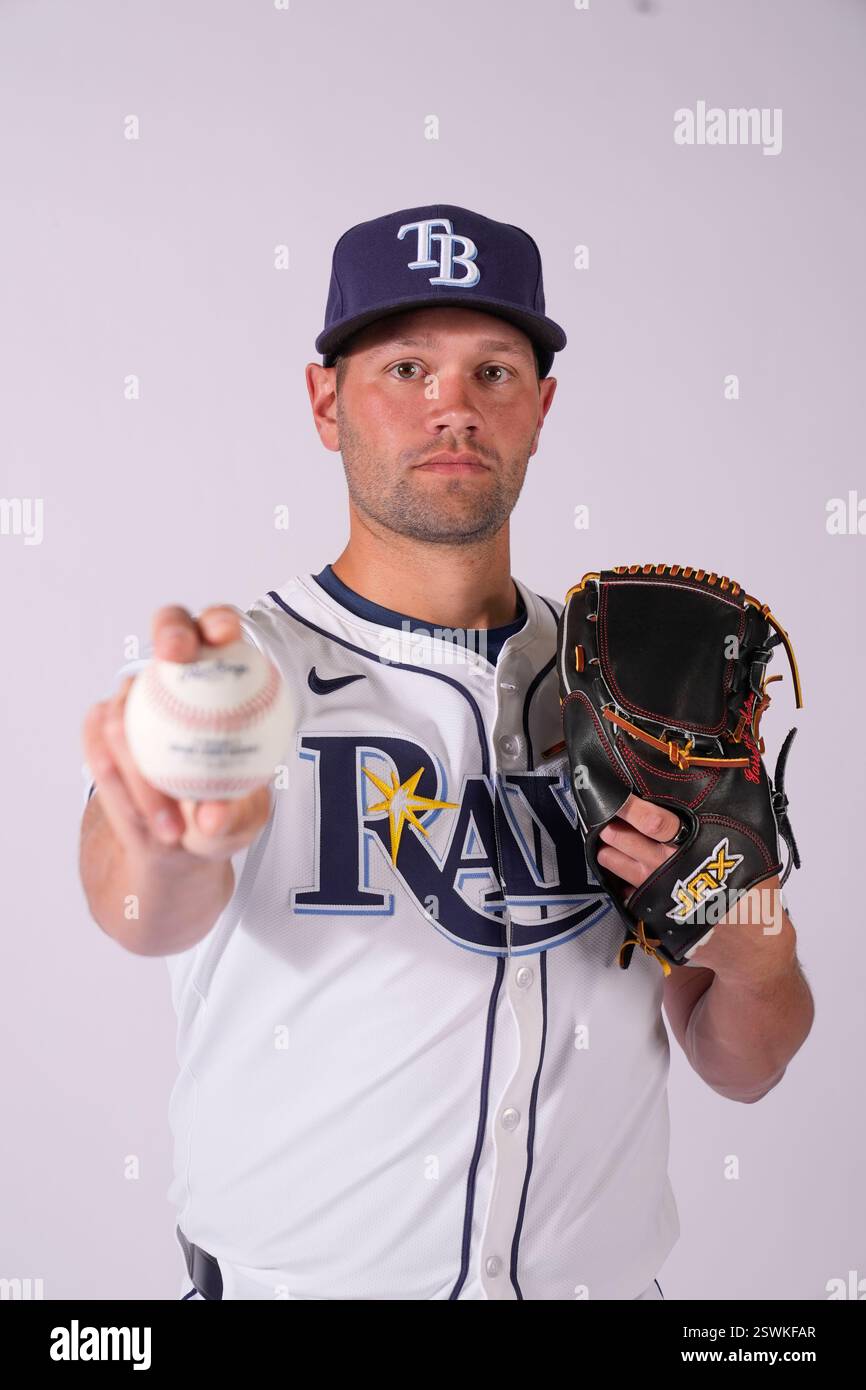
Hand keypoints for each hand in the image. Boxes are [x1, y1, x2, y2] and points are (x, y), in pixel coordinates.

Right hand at [82, 604, 273, 863]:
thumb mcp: (242, 819)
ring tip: (169, 820)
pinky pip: (99, 745)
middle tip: (174, 654)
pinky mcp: (100, 725)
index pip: (220, 630)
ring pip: (126, 703)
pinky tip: (144, 819)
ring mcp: (135, 697)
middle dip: (170, 632)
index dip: (218, 621)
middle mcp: (175, 674)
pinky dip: (120, 784)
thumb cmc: (222, 808)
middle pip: (169, 630)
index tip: (224, 635)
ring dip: (140, 761)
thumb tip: (214, 815)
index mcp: (223, 675)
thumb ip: (234, 814)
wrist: (180, 835)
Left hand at [595, 796, 795, 979]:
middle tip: (604, 821)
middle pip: (630, 844)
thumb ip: (728, 825)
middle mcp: (672, 869)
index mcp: (695, 848)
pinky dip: (621, 885)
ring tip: (605, 847)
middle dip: (614, 830)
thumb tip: (720, 796)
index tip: (618, 798)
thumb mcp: (746, 852)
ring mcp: (659, 894)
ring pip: (623, 868)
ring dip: (610, 856)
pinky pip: (628, 896)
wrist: (750, 944)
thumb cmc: (752, 893)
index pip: (656, 822)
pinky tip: (618, 876)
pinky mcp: (652, 916)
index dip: (633, 809)